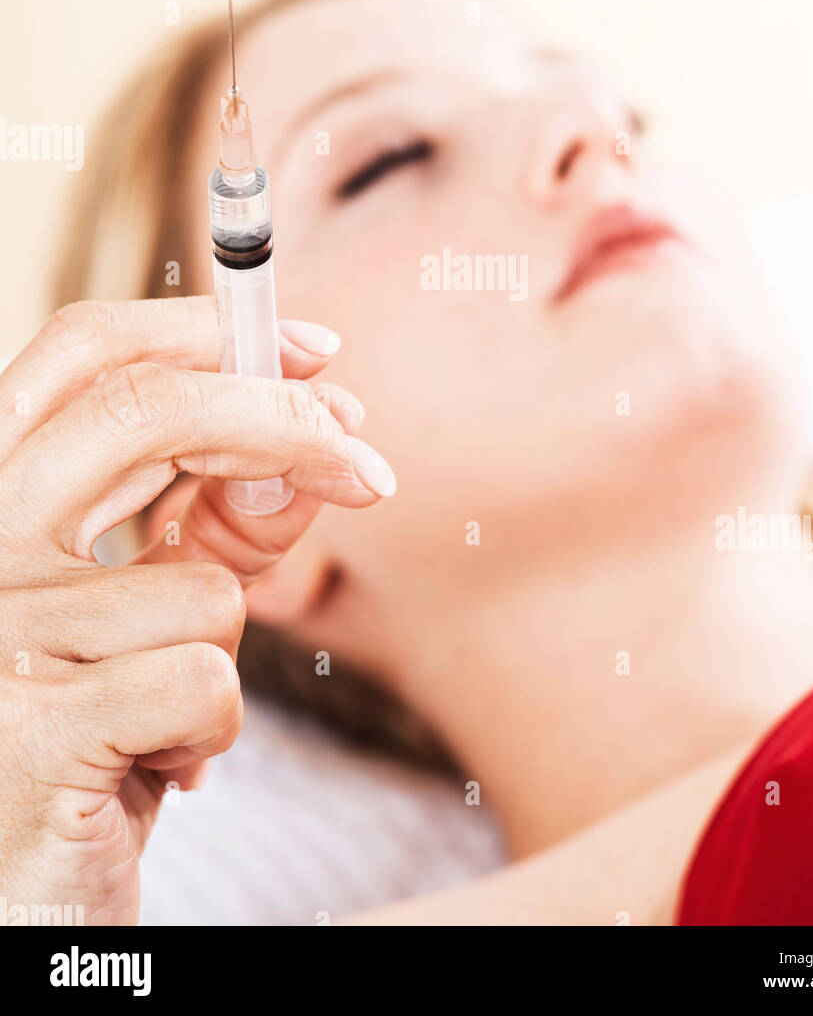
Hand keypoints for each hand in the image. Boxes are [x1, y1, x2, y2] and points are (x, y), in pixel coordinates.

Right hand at [0, 296, 389, 924]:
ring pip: (204, 583)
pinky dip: (211, 731)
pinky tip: (153, 771)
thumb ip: (216, 524)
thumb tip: (312, 452)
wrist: (23, 893)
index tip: (314, 352)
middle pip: (143, 414)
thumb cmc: (93, 736)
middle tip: (367, 464)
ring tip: (159, 713)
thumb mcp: (153, 613)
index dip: (208, 332)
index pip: (83, 353)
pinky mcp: (29, 730)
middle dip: (281, 423)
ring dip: (224, 652)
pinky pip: (204, 683)